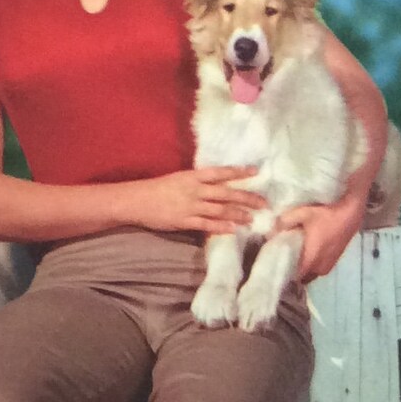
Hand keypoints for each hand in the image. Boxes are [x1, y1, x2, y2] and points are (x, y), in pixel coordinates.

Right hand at [121, 167, 266, 235]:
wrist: (137, 200)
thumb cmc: (157, 189)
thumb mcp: (179, 179)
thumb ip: (197, 182)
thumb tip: (217, 185)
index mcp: (193, 176)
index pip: (221, 172)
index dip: (239, 172)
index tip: (256, 172)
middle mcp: (195, 190)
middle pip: (227, 193)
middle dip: (247, 198)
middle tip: (264, 203)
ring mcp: (190, 206)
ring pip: (220, 210)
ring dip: (238, 214)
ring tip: (252, 218)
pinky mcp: (184, 221)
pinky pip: (207, 224)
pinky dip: (221, 227)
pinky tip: (233, 229)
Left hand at [274, 197, 364, 279]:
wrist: (352, 212)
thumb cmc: (327, 214)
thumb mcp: (303, 213)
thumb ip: (284, 221)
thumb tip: (271, 230)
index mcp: (311, 260)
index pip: (294, 277)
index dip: (284, 272)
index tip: (276, 264)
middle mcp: (320, 268)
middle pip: (303, 277)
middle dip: (294, 270)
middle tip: (285, 258)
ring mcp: (329, 265)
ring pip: (312, 273)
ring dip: (305, 267)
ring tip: (296, 254)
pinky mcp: (335, 260)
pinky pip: (319, 268)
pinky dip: (314, 263)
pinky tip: (309, 251)